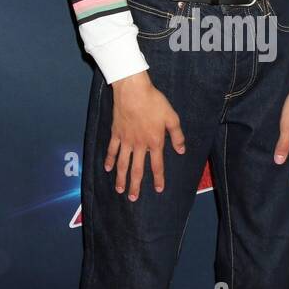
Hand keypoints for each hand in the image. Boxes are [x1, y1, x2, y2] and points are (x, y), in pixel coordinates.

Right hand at [105, 71, 185, 199]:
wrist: (133, 90)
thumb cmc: (154, 102)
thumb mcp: (171, 117)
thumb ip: (177, 136)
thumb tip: (181, 150)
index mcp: (154, 142)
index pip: (157, 165)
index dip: (158, 178)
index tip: (158, 189)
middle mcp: (139, 145)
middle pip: (137, 169)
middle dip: (135, 185)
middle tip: (133, 198)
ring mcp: (125, 140)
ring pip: (122, 163)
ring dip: (121, 177)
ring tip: (119, 189)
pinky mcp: (116, 133)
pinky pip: (111, 149)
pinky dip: (108, 159)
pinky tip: (107, 168)